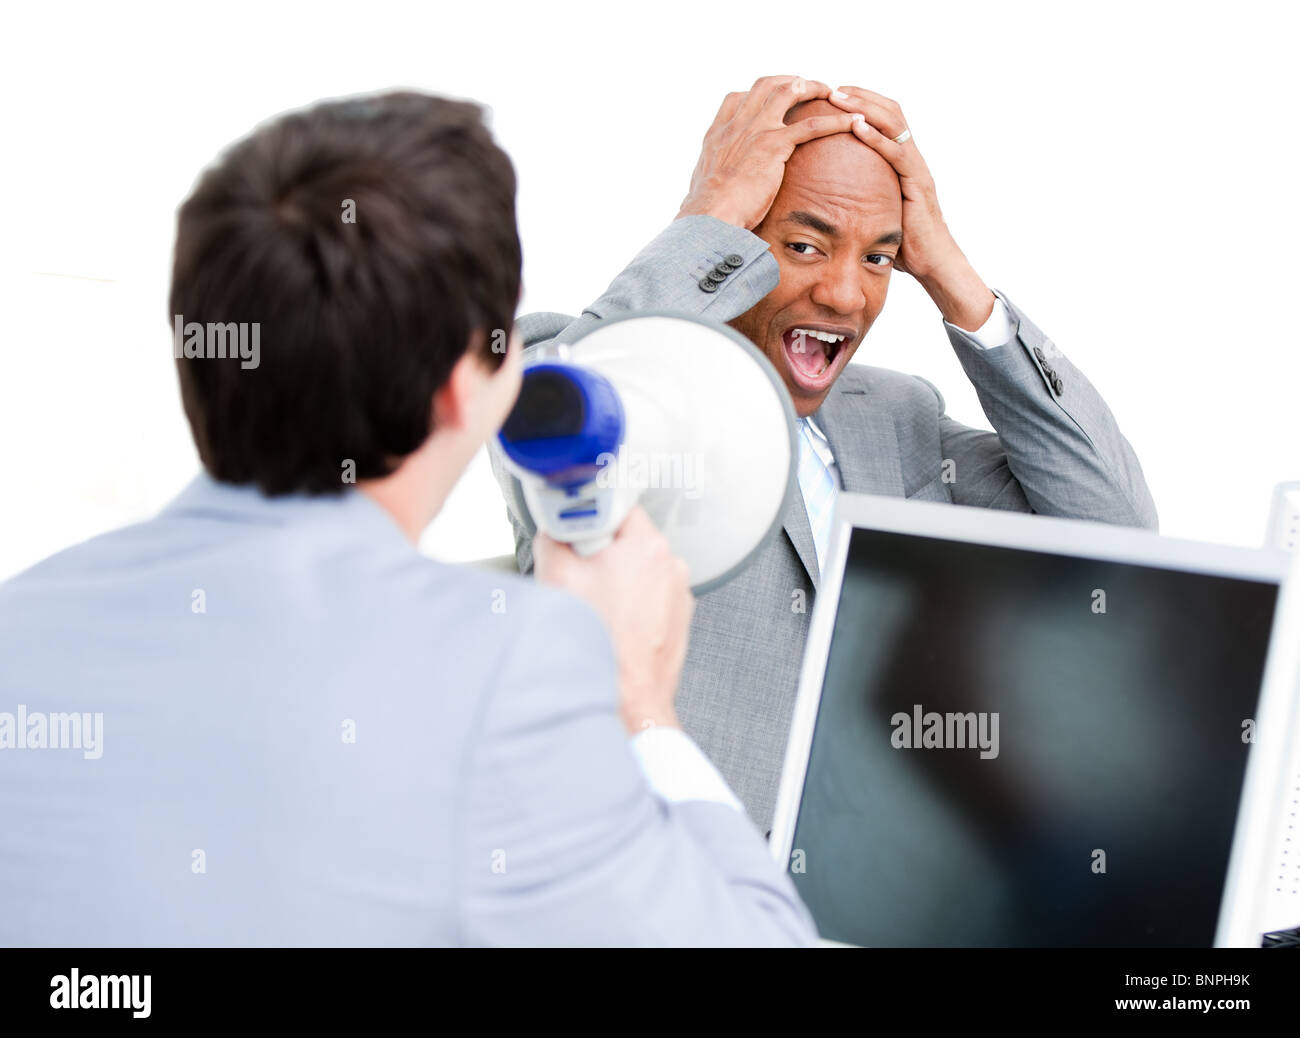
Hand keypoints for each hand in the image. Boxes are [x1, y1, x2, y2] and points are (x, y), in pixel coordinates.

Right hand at [534, 507, 693, 735]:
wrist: (626, 698)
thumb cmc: (599, 645)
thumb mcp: (555, 578)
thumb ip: (554, 539)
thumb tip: (555, 531)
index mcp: (648, 547)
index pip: (617, 508)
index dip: (590, 521)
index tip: (577, 535)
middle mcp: (671, 567)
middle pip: (627, 541)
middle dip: (600, 555)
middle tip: (582, 581)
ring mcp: (678, 596)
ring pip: (638, 572)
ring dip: (616, 583)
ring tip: (598, 610)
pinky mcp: (678, 620)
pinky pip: (650, 600)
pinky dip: (632, 607)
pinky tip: (613, 626)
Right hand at [677, 76, 857, 230]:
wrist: (709, 216)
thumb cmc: (706, 211)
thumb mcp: (700, 188)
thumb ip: (708, 180)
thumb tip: (701, 195)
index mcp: (718, 133)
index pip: (737, 98)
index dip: (757, 94)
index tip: (772, 98)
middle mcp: (737, 124)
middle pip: (767, 84)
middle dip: (791, 80)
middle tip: (809, 87)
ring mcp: (756, 130)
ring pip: (791, 91)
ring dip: (815, 88)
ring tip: (834, 94)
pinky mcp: (774, 145)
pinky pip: (811, 125)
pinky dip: (834, 120)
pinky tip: (851, 121)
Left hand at [827, 86, 995, 330]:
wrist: (933, 265)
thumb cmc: (903, 245)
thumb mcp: (877, 214)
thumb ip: (861, 199)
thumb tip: (827, 199)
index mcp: (902, 162)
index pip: (884, 119)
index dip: (861, 103)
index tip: (833, 95)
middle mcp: (912, 159)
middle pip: (890, 112)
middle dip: (860, 96)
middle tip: (832, 88)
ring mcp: (917, 169)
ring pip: (894, 124)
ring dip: (865, 107)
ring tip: (839, 97)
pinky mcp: (918, 183)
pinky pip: (897, 153)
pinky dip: (876, 136)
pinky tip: (856, 125)